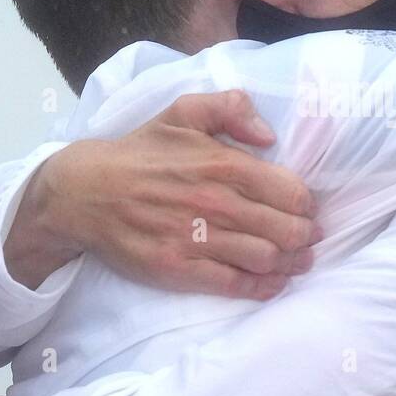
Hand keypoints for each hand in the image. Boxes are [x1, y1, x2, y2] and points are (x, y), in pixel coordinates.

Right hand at [4, 90, 319, 298]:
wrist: (84, 192)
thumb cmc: (140, 152)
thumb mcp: (182, 111)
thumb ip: (230, 108)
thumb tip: (269, 136)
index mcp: (223, 163)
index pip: (290, 191)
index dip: (306, 204)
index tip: (307, 208)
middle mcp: (216, 203)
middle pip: (286, 229)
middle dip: (306, 236)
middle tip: (311, 238)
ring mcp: (198, 239)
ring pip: (266, 259)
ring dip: (292, 263)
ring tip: (300, 261)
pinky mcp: (180, 268)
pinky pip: (234, 284)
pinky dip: (263, 287)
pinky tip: (274, 283)